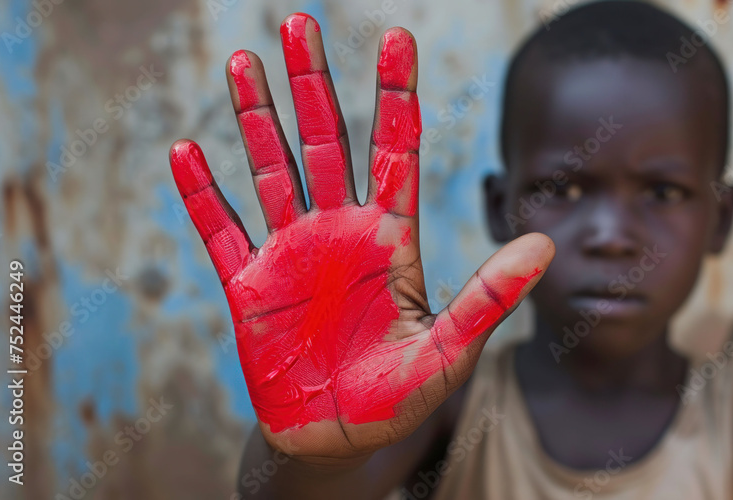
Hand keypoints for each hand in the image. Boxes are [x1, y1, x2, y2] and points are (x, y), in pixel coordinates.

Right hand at [169, 13, 553, 460]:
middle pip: (326, 143)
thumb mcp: (451, 350)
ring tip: (243, 60)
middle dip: (315, 84)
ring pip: (271, 171)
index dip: (395, 96)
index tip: (397, 39)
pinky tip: (185, 151)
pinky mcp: (249, 290)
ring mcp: (291, 257)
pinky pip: (221, 234)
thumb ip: (490, 296)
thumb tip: (547, 244)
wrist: (342, 442)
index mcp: (390, 240)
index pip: (395, 152)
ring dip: (257, 119)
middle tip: (301, 22)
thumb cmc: (403, 398)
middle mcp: (339, 233)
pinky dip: (203, 197)